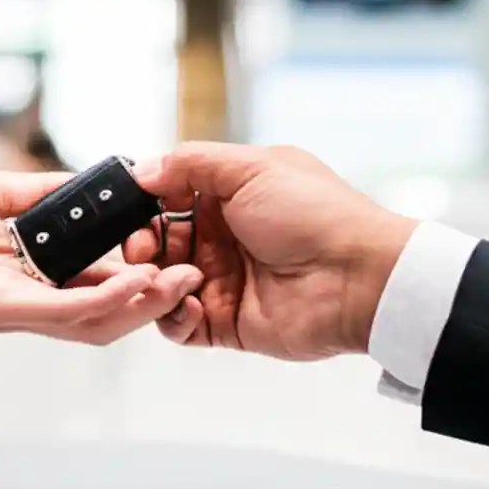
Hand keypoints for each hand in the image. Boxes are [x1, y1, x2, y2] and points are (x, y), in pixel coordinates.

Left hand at [0, 164, 201, 340]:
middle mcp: (28, 293)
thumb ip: (43, 193)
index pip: (100, 274)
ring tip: (178, 282)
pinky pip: (61, 311)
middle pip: (107, 307)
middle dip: (156, 295)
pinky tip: (136, 283)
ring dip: (142, 304)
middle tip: (193, 275)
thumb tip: (94, 181)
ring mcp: (14, 305)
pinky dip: (104, 302)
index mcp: (30, 265)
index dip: (142, 266)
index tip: (176, 244)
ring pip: (95, 320)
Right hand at [125, 143, 416, 360]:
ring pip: (162, 284)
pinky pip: (181, 325)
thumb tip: (143, 170)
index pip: (167, 199)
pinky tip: (190, 304)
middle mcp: (224, 238)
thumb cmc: (316, 215)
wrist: (358, 278)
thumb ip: (190, 163)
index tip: (130, 212)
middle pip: (158, 244)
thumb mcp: (251, 168)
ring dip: (156, 282)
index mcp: (230, 195)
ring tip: (177, 279)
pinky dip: (173, 317)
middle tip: (144, 252)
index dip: (144, 207)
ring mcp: (224, 282)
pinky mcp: (227, 323)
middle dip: (142, 248)